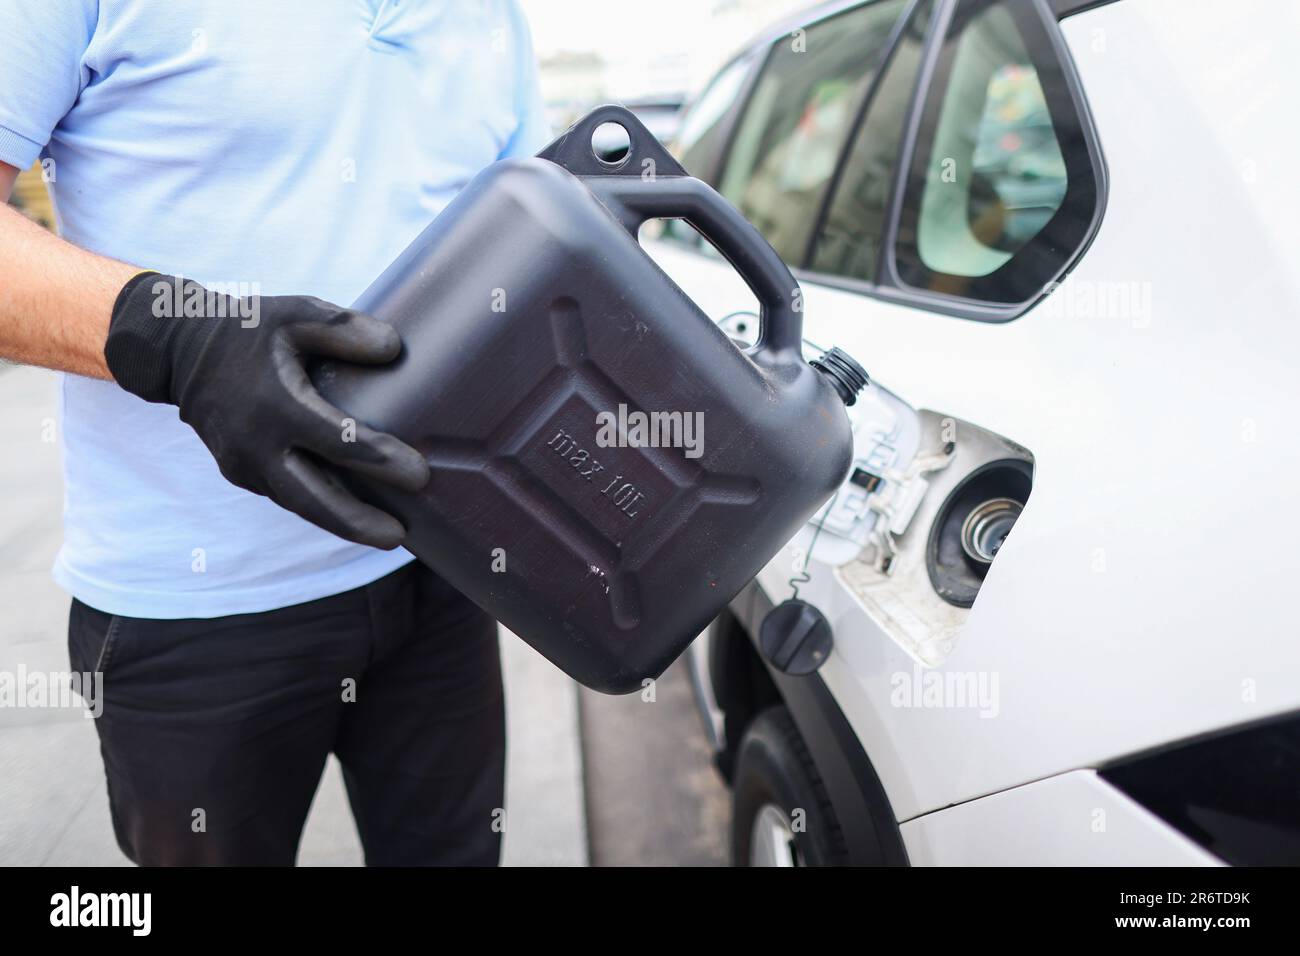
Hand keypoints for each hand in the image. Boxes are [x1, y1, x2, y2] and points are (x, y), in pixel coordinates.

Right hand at [104, 273, 428, 548]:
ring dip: (342, 524)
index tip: (419, 475)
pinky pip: (286, 496)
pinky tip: (354, 514)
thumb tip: (393, 349)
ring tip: (387, 535)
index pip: (338, 441)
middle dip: (357, 522)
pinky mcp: (239, 474)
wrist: (180, 352)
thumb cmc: (249, 330)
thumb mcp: (294, 314)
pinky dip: (320, 508)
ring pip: (299, 505)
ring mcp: (244, 464)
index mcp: (276, 404)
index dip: (380, 460)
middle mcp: (257, 443)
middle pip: (313, 497)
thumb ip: (343, 328)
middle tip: (398, 536)